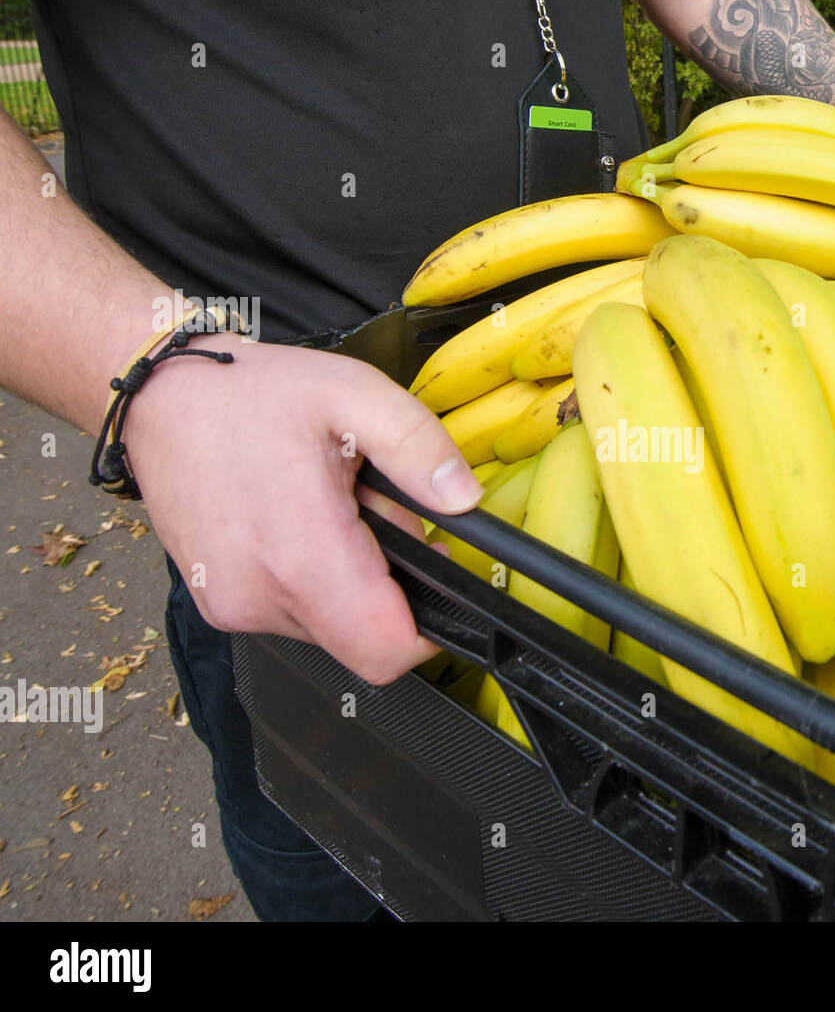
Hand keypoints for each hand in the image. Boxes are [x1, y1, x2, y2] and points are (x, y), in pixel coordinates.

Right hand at [124, 334, 481, 683]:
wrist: (160, 398)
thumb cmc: (251, 394)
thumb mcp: (355, 395)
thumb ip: (420, 447)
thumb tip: (463, 498)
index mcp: (303, 553)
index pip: (387, 650)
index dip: (429, 628)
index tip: (436, 579)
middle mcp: (262, 595)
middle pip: (364, 641)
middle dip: (391, 591)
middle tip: (378, 519)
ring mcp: (236, 606)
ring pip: (331, 631)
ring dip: (351, 584)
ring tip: (333, 514)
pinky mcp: (221, 605)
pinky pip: (292, 617)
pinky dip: (313, 582)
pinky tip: (301, 526)